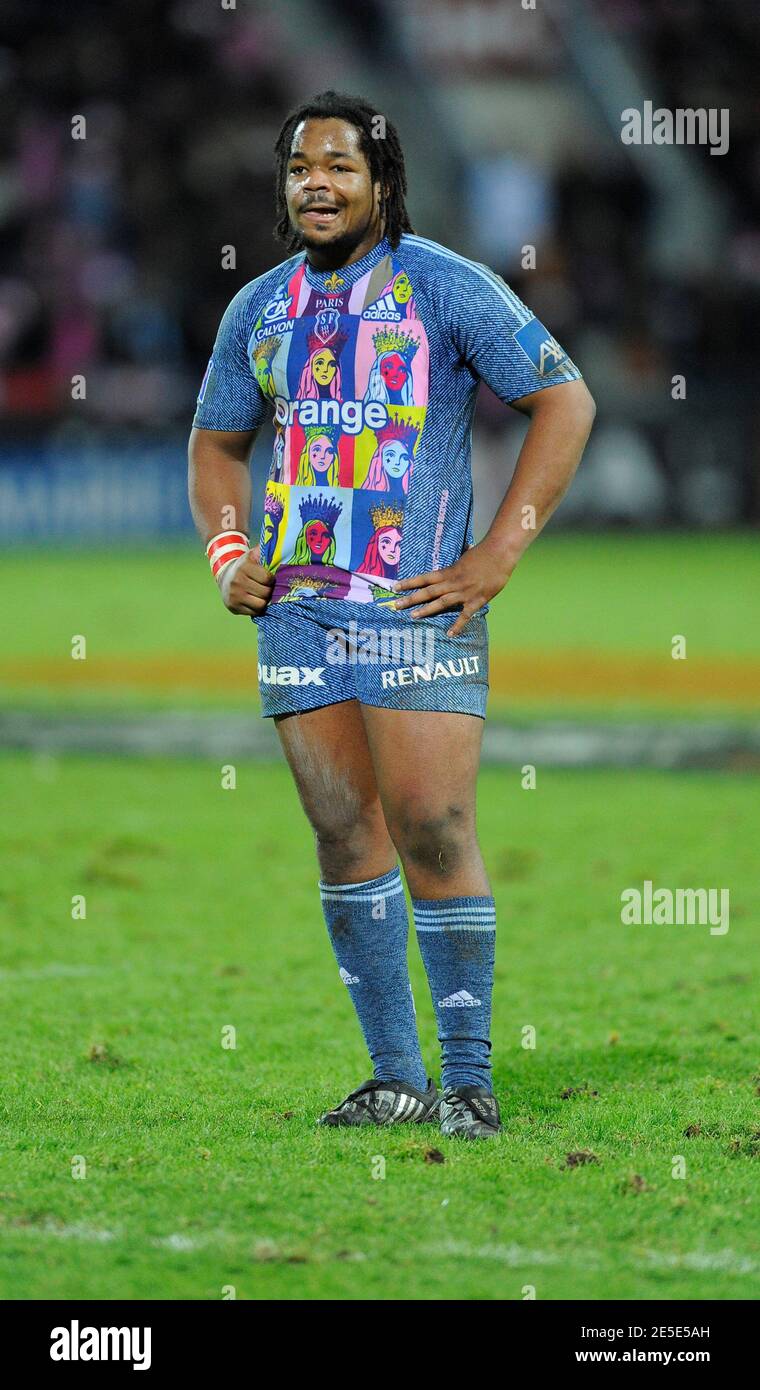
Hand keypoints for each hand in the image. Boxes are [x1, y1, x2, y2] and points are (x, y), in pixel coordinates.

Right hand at [217, 543, 274, 615]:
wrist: (225, 576)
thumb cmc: (246, 566)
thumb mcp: (252, 555)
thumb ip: (264, 550)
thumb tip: (280, 543)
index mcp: (244, 566)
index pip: (268, 579)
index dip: (271, 580)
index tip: (269, 578)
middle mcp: (238, 581)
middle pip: (265, 593)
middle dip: (269, 591)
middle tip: (267, 588)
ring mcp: (235, 595)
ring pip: (261, 604)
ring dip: (264, 601)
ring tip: (261, 595)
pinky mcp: (233, 606)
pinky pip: (253, 613)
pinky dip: (257, 608)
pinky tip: (254, 601)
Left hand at [392, 543, 511, 635]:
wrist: (500, 553)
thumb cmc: (484, 553)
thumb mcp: (466, 556)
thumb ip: (460, 561)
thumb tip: (462, 550)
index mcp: (449, 571)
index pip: (424, 578)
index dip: (409, 583)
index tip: (395, 587)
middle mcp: (453, 582)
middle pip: (428, 592)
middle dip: (411, 599)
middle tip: (396, 605)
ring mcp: (464, 592)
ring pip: (441, 603)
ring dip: (426, 610)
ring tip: (413, 616)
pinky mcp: (477, 600)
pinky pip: (465, 615)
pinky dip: (457, 625)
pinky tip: (450, 634)